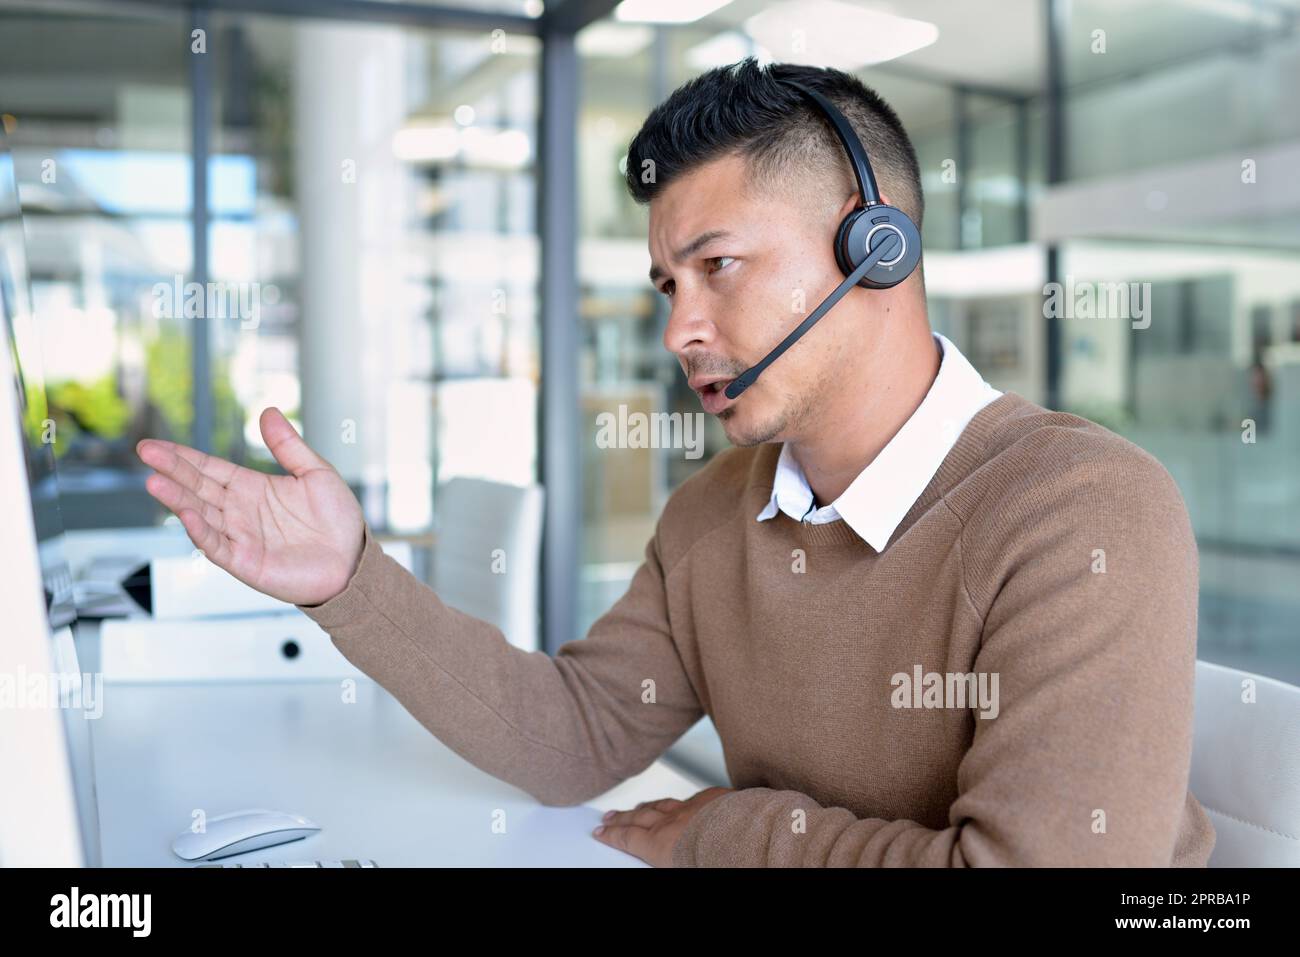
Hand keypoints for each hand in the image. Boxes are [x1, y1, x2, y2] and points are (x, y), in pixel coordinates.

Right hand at [136, 407, 364, 606]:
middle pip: (198, 487)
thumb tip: (268, 412)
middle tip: (145, 452)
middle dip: (172, 469)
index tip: (153, 445)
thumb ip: (289, 445)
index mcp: (252, 488)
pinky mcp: (246, 562)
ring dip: (178, 499)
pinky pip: (217, 546)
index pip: (209, 468)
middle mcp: (240, 511)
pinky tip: (186, 515)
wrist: (354, 560)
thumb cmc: (337, 520)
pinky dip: (201, 532)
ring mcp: (240, 537)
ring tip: (155, 480)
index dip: (182, 456)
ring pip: (201, 515)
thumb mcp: (316, 473)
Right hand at [592, 787, 733, 866]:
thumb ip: (668, 862)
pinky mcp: (714, 798)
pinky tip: (680, 802)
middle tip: (609, 818)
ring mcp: (693, 808)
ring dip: (646, 807)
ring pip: (662, 805)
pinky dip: (681, 802)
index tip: (600, 831)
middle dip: (621, 819)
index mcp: (661, 845)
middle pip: (640, 818)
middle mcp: (672, 822)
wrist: (748, 837)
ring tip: (636, 808)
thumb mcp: (681, 868)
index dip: (612, 835)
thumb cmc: (718, 861)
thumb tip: (664, 859)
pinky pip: (692, 798)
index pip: (629, 838)